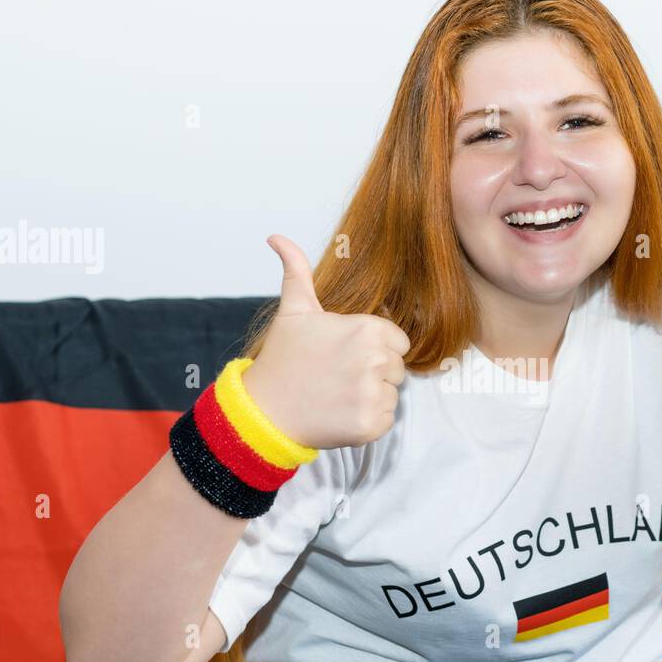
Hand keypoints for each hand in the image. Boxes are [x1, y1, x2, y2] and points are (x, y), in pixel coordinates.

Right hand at [241, 235, 409, 449]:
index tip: (346, 355)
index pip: (398, 342)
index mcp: (367, 330)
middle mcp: (374, 361)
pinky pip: (386, 419)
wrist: (264, 411)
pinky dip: (368, 421)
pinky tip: (340, 413)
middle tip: (338, 376)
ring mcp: (372, 395)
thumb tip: (277, 237)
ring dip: (371, 397)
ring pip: (392, 394)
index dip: (374, 349)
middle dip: (373, 373)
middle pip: (397, 369)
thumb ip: (297, 270)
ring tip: (337, 394)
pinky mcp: (371, 425)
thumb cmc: (282, 359)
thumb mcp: (293, 311)